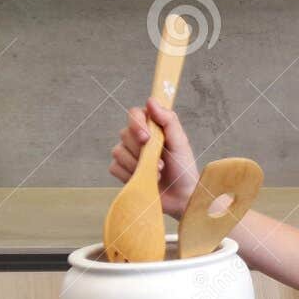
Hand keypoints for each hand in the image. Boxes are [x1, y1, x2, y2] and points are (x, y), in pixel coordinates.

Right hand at [109, 98, 200, 218]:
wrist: (181, 197)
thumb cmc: (183, 169)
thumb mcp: (180, 142)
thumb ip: (168, 120)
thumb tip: (152, 101)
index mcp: (153, 127)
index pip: (134, 114)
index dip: (137, 124)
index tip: (146, 137)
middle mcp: (138, 138)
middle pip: (125, 133)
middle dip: (142, 151)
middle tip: (160, 163)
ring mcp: (128, 154)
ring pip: (118, 151)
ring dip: (139, 165)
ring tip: (157, 173)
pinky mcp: (122, 170)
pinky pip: (115, 167)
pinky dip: (130, 175)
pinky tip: (144, 179)